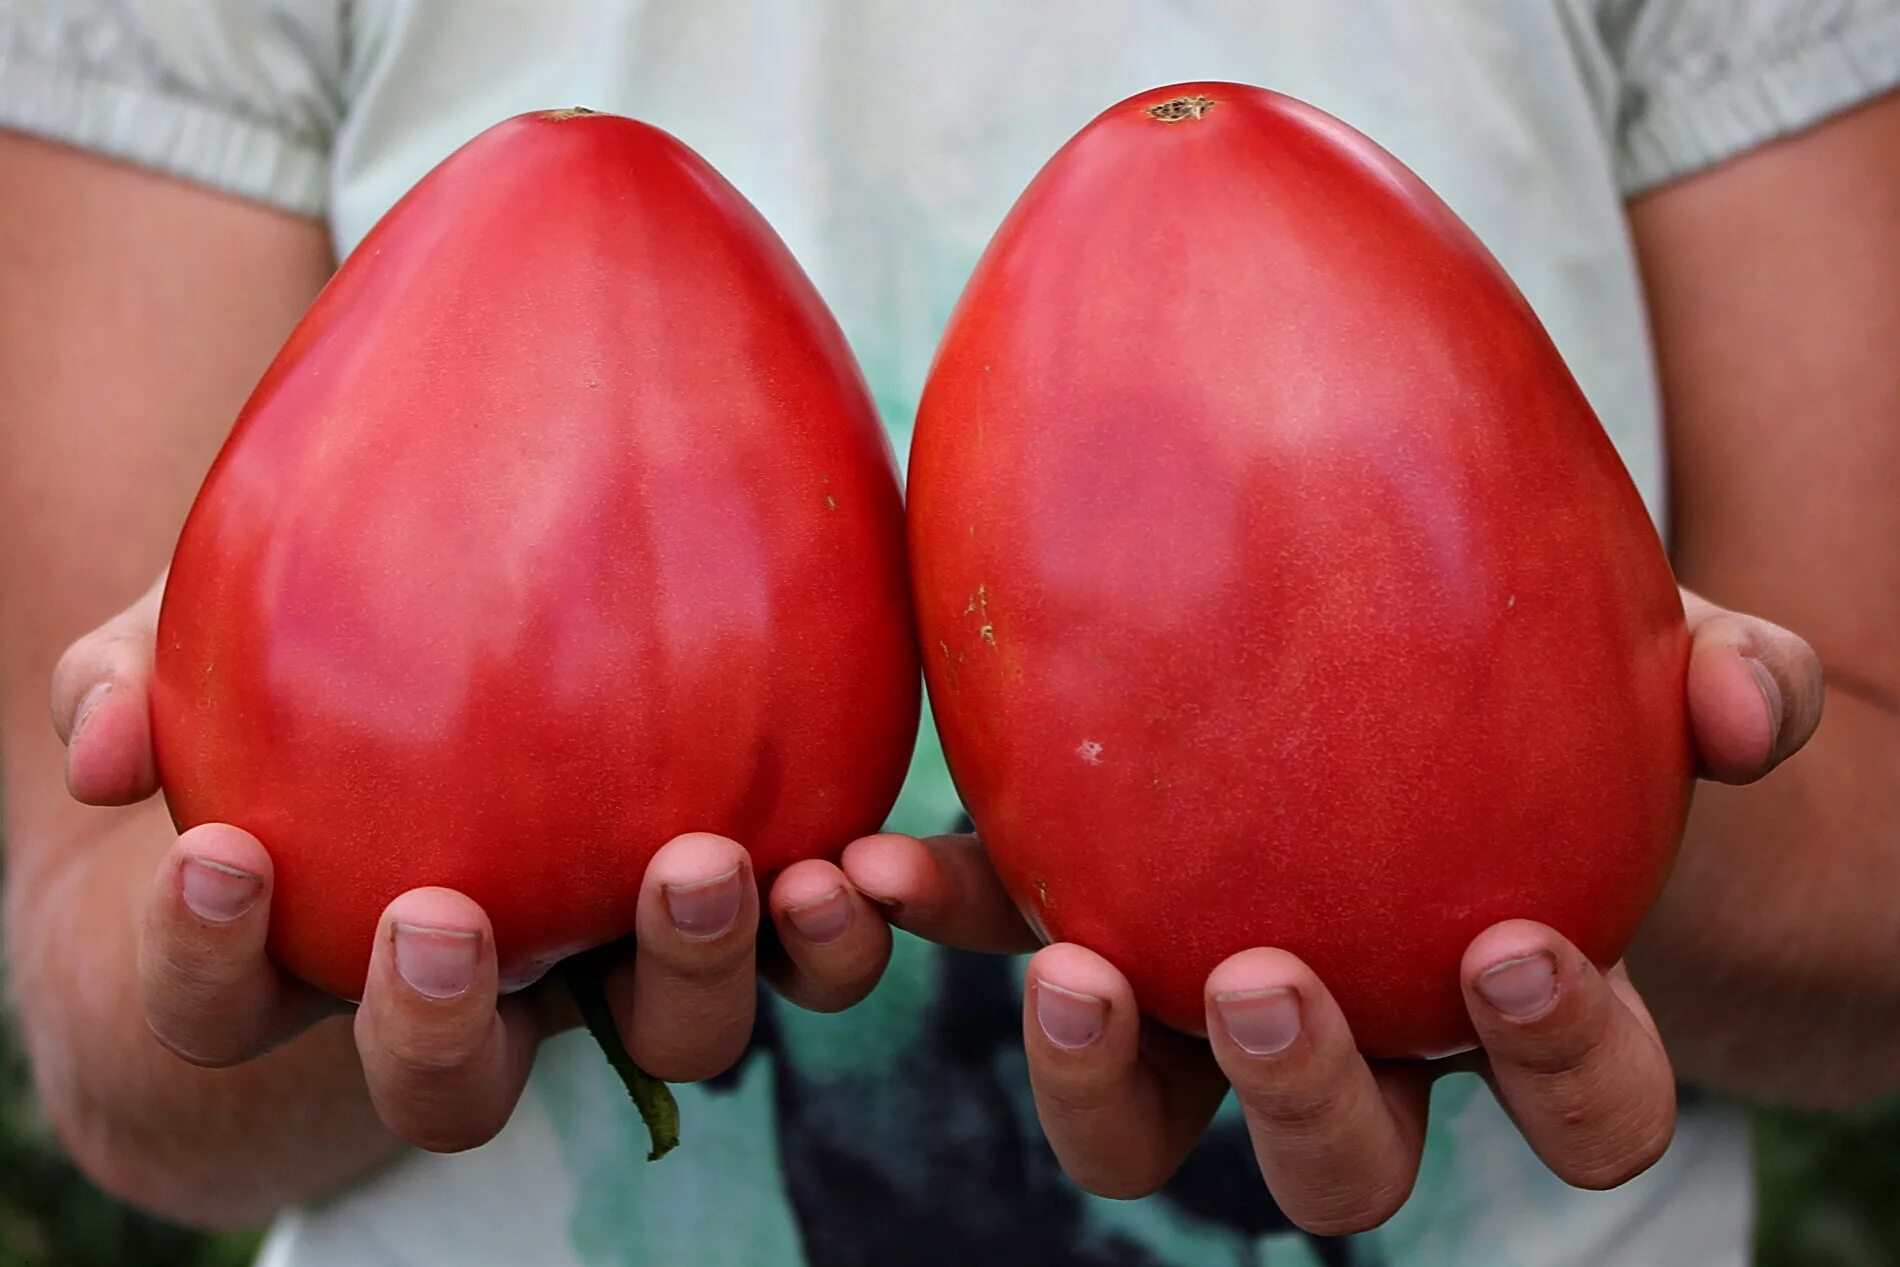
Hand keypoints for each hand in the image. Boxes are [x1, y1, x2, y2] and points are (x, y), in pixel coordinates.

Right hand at [52, 575, 896, 1152]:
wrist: (480, 627)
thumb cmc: (326, 640)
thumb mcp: (219, 629)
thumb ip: (146, 671)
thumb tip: (97, 747)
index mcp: (325, 940)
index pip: (228, 1007)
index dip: (209, 961)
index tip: (223, 854)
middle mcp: (488, 982)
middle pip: (450, 1087)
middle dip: (442, 1032)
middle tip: (449, 921)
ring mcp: (624, 947)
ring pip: (665, 1040)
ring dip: (692, 977)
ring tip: (710, 866)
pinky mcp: (751, 893)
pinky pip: (809, 954)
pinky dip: (839, 930)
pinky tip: (856, 852)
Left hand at [842, 587, 1823, 1232]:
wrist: (1385, 651)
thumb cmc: (1533, 684)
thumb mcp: (1632, 658)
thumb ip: (1711, 674)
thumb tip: (1753, 706)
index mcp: (1502, 1004)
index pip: (1585, 1104)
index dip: (1566, 1069)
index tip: (1514, 945)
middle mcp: (1343, 1041)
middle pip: (1344, 1168)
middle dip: (1306, 1103)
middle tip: (1264, 982)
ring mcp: (1190, 999)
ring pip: (1149, 1137)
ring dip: (1100, 1085)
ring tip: (1070, 975)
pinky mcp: (1069, 912)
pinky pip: (986, 947)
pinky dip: (928, 920)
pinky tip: (871, 863)